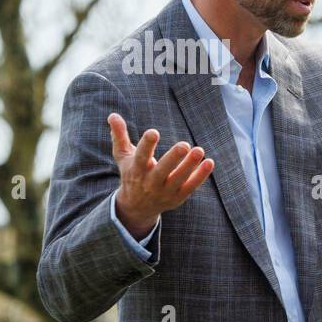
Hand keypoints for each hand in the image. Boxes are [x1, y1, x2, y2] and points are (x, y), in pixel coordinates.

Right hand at [109, 113, 213, 238]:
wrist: (137, 207)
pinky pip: (191, 186)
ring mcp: (165, 191)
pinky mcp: (178, 197)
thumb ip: (119, 136)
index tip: (153, 132)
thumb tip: (113, 115)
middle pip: (162, 170)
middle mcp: (150, 182)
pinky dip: (200, 175)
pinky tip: (209, 162)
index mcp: (136, 169)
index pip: (141, 156)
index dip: (146, 145)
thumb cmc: (132, 174)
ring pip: (179, 178)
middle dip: (173, 158)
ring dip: (190, 165)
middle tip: (184, 144)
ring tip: (199, 150)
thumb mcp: (123, 156)